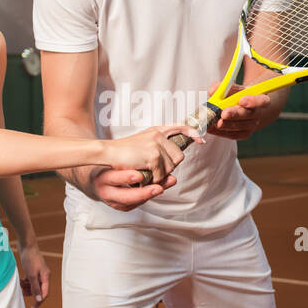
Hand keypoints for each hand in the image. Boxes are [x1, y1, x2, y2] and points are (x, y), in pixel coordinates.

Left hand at [17, 243, 49, 307]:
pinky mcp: (33, 270)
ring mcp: (38, 273)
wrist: (26, 245)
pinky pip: (30, 281)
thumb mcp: (31, 275)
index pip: (44, 294)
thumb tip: (39, 300)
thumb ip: (35, 288)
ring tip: (20, 285)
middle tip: (22, 292)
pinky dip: (25, 283)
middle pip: (39, 290)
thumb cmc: (29, 258)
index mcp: (46, 277)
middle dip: (30, 293)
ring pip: (34, 286)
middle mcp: (44, 276)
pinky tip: (20, 281)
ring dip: (27, 288)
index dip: (39, 302)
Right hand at [88, 125, 204, 211]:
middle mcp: (158, 136)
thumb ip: (157, 144)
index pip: (180, 127)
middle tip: (154, 170)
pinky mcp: (153, 157)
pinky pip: (161, 175)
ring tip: (146, 172)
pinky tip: (143, 175)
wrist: (108, 152)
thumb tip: (175, 156)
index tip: (200, 140)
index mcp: (156, 131)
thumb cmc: (123, 151)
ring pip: (171, 168)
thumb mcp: (142, 142)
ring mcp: (156, 146)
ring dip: (160, 175)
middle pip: (178, 156)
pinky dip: (153, 179)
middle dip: (169, 166)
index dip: (192, 133)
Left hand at [209, 91, 271, 139]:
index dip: (253, 101)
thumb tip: (212, 91)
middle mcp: (258, 114)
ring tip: (215, 122)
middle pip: (249, 115)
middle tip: (224, 114)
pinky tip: (212, 128)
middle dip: (235, 114)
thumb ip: (223, 87)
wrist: (247, 108)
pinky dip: (221, 132)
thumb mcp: (234, 88)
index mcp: (260, 99)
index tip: (241, 100)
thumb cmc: (240, 95)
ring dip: (227, 125)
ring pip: (240, 126)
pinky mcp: (244, 133)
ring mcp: (252, 125)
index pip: (262, 100)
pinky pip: (233, 134)